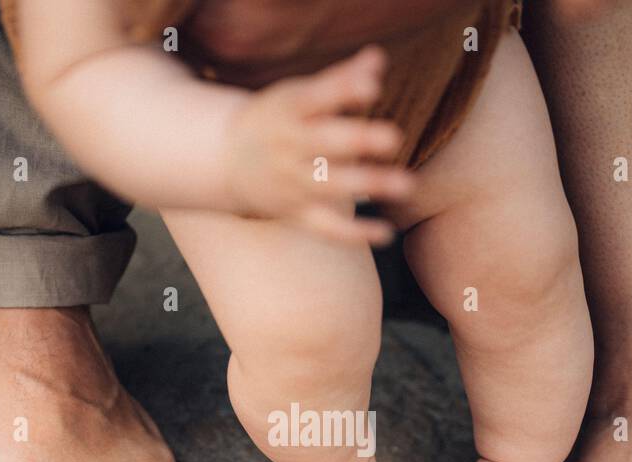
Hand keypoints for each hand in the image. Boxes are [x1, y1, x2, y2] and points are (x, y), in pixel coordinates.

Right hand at [222, 46, 414, 243]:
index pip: (316, 98)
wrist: (225, 160)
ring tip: (407, 184)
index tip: (372, 87)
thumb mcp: (298, 95)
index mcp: (289, 110)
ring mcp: (291, 183)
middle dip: (358, 140)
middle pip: (324, 143)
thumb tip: (378, 58)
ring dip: (368, 185)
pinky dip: (355, 233)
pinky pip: (326, 228)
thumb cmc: (276, 119)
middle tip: (394, 137)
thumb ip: (341, 79)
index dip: (343, 91)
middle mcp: (288, 147)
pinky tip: (387, 233)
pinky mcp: (296, 213)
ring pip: (330, 186)